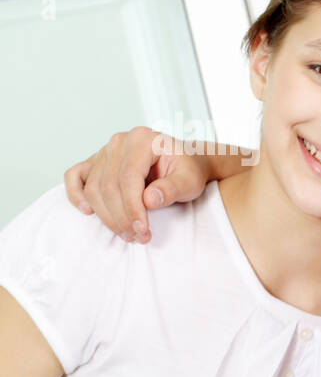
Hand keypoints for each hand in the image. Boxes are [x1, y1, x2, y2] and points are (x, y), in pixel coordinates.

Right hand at [64, 127, 209, 243]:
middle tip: (138, 237)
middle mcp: (119, 142)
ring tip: (128, 234)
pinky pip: (75, 176)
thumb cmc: (187, 171)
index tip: (142, 230)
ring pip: (94, 188)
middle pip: (109, 185)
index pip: (128, 178)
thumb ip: (172, 189)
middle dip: (121, 217)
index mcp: (143, 139)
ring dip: (107, 216)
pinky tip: (89, 212)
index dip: (132, 207)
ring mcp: (104, 150)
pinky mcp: (95, 161)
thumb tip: (148, 201)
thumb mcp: (189, 181)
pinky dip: (76, 194)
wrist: (184, 163)